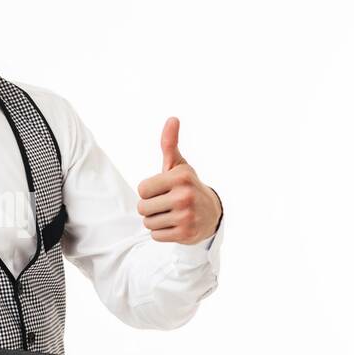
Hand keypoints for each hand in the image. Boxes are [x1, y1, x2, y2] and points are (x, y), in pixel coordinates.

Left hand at [136, 116, 221, 243]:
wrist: (211, 214)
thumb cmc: (187, 186)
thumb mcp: (179, 165)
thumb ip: (169, 144)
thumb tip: (172, 119)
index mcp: (180, 177)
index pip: (142, 189)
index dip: (149, 191)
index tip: (163, 190)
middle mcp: (184, 196)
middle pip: (143, 208)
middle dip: (151, 207)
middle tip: (166, 204)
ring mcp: (186, 216)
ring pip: (148, 223)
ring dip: (155, 221)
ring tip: (171, 214)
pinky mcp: (185, 234)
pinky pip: (156, 236)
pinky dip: (161, 232)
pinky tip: (175, 225)